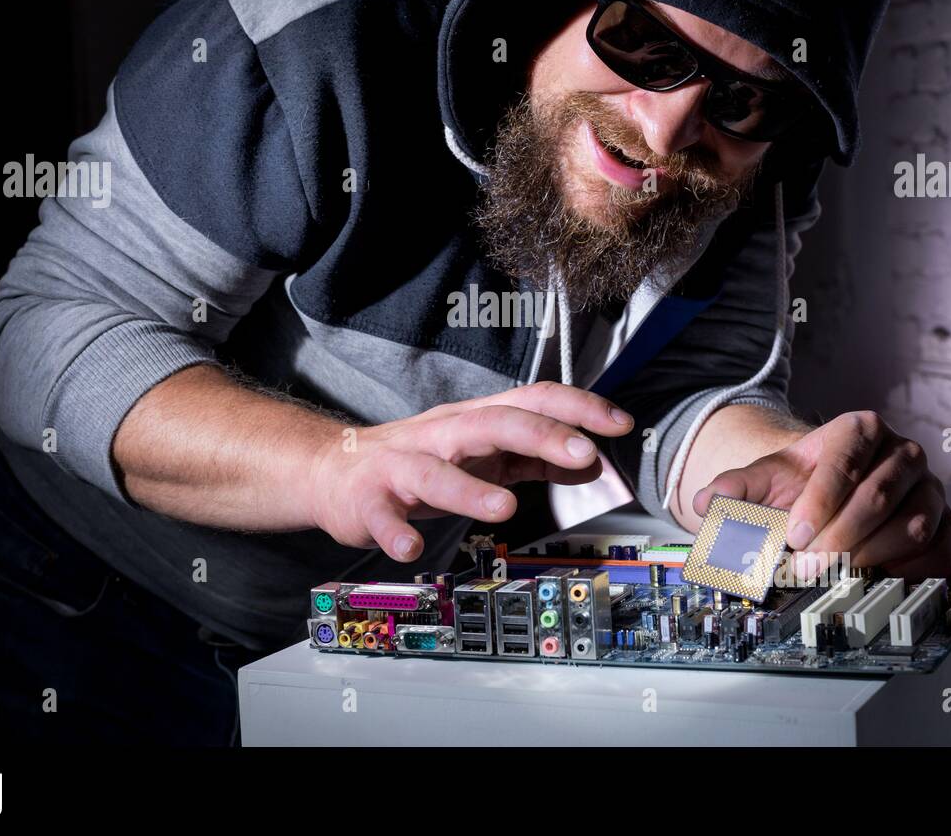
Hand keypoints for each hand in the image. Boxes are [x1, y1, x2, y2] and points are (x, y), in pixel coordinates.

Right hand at [310, 382, 633, 560]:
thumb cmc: (416, 460)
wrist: (331, 470)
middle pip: (493, 423)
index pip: (532, 401)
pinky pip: (383, 518)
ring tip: (504, 508)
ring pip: (437, 471)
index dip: (577, 409)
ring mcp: (402, 467)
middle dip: (541, 435)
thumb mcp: (480, 452)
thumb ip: (531, 457)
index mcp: (473, 422)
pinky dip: (396, 533)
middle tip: (583, 453)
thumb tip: (590, 462)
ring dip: (471, 490)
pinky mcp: (368, 501)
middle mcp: (442, 435)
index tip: (619, 423)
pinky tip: (411, 549)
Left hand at [692, 411, 950, 580]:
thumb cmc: (804, 482)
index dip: (819, 502)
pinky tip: (877, 578)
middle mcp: (904, 454)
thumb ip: (736, 486)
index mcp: (862, 429)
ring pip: (914, 526)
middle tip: (807, 566)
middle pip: (879, 497)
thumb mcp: (767, 477)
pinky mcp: (947, 523)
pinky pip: (941, 551)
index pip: (845, 462)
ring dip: (871, 557)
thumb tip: (707, 501)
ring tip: (835, 573)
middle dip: (839, 538)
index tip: (793, 534)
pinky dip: (911, 571)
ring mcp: (931, 489)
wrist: (835, 490)